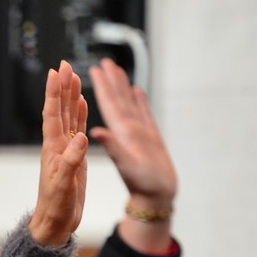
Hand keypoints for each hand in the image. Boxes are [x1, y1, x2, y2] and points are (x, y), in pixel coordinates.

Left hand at [29, 61, 89, 247]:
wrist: (55, 224)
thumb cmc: (56, 207)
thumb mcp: (64, 186)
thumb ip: (71, 162)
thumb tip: (81, 137)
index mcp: (53, 150)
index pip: (53, 115)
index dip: (54, 93)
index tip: (56, 72)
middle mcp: (58, 146)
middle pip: (60, 110)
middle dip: (63, 87)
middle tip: (65, 64)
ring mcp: (66, 150)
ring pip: (69, 117)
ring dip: (71, 97)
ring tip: (74, 77)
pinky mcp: (74, 157)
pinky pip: (78, 130)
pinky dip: (80, 115)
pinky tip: (83, 105)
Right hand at [88, 57, 176, 252]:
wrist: (163, 194)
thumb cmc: (144, 184)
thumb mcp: (126, 168)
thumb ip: (112, 148)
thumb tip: (94, 132)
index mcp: (126, 133)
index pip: (112, 104)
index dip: (103, 86)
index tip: (95, 70)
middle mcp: (135, 128)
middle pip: (121, 99)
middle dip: (112, 80)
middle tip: (104, 62)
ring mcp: (144, 131)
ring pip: (131, 103)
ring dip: (123, 86)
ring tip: (116, 70)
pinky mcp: (151, 137)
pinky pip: (144, 114)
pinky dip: (140, 101)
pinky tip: (137, 91)